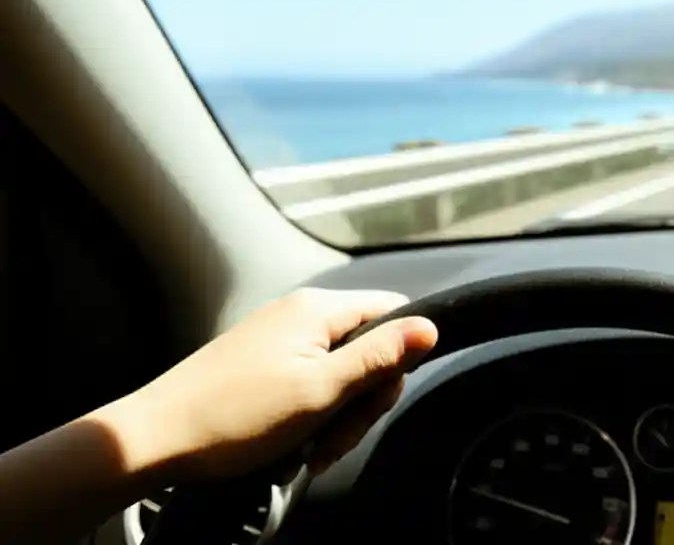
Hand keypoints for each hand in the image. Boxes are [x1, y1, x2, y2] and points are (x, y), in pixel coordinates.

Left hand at [111, 288, 436, 481]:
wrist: (155, 439)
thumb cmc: (235, 418)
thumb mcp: (321, 391)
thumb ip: (380, 357)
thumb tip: (432, 327)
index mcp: (317, 309)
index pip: (393, 312)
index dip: (398, 358)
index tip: (374, 399)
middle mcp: (300, 314)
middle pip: (369, 349)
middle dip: (362, 401)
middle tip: (335, 440)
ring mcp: (279, 338)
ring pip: (340, 374)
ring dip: (336, 418)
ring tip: (310, 451)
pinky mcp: (263, 364)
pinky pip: (310, 385)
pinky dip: (311, 418)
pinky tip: (294, 446)